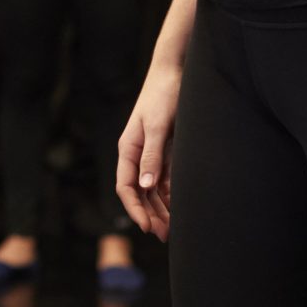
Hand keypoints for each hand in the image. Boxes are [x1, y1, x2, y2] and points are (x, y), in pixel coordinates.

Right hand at [116, 58, 182, 239]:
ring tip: (170, 229)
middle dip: (149, 214)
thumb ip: (153, 155)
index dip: (135, 209)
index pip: (126, 187)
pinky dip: (171, 194)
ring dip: (160, 208)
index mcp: (129, 149)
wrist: (174, 71)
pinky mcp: (166, 150)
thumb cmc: (163, 95)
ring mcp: (152, 153)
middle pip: (139, 192)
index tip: (146, 226)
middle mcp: (138, 154)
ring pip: (153, 189)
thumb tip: (145, 185)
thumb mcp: (159, 126)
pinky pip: (166, 178)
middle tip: (162, 235)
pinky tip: (179, 207)